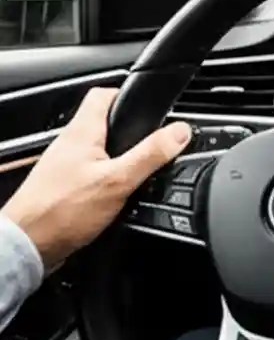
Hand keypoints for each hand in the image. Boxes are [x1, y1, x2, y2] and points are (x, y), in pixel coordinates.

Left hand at [1, 88, 191, 268]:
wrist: (28, 245)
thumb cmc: (62, 212)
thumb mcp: (118, 181)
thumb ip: (150, 154)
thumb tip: (180, 131)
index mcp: (81, 133)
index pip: (103, 94)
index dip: (127, 94)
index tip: (149, 107)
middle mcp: (69, 145)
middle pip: (103, 124)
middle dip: (130, 132)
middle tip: (152, 144)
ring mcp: (63, 166)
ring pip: (98, 150)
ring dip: (119, 157)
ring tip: (139, 171)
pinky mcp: (62, 187)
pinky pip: (91, 173)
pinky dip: (108, 178)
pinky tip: (118, 195)